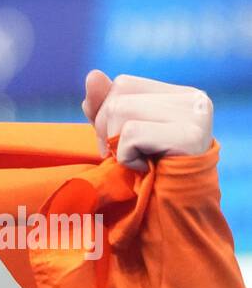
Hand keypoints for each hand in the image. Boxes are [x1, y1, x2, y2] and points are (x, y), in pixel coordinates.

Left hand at [81, 70, 212, 172]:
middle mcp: (192, 97)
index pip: (121, 85)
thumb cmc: (145, 174)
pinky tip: (145, 168)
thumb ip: (104, 107)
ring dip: (116, 147)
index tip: (119, 143)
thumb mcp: (117, 137)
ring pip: (121, 113)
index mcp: (177, 94)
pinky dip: (126, 157)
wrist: (171, 213)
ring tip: (137, 162)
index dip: (106, 116)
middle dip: (107, 134)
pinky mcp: (192, 134)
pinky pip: (132, 135)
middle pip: (118, 99)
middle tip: (127, 157)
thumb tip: (92, 75)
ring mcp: (196, 113)